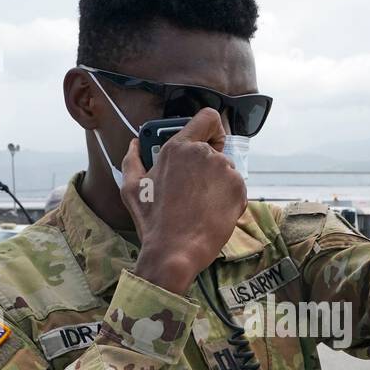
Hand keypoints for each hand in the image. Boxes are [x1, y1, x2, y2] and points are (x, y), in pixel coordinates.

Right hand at [121, 108, 247, 294]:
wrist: (175, 252)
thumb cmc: (153, 222)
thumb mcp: (131, 189)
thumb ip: (131, 159)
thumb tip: (134, 144)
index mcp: (177, 148)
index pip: (208, 117)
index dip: (213, 128)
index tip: (210, 141)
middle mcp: (203, 154)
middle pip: (216, 150)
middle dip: (208, 167)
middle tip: (195, 190)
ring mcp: (224, 171)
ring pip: (227, 171)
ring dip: (218, 185)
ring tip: (201, 207)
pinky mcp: (238, 190)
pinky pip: (237, 189)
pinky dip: (229, 200)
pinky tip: (212, 214)